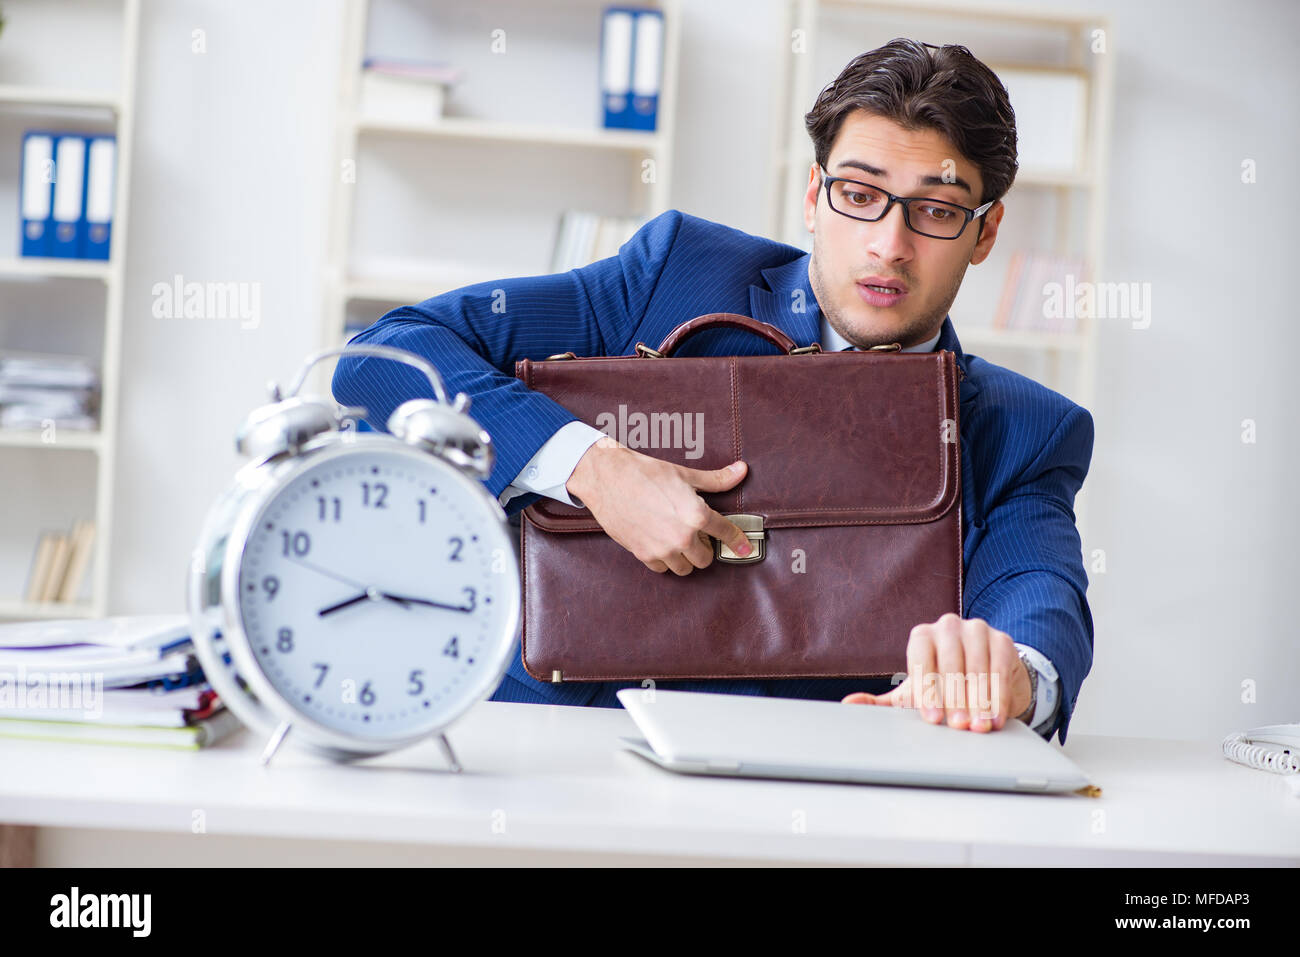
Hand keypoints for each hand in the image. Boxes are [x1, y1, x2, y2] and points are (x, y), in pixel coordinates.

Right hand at [565, 436, 752, 575]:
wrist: (608, 478)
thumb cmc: (645, 472)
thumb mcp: (684, 474)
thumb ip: (716, 479)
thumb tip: (741, 471)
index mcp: (696, 515)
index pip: (726, 533)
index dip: (738, 542)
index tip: (745, 549)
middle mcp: (682, 537)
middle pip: (705, 559)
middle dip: (704, 547)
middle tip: (696, 533)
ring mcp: (662, 549)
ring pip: (685, 568)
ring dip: (686, 557)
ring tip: (678, 539)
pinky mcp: (643, 554)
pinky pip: (662, 569)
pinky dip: (665, 560)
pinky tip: (661, 543)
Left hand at [840, 613, 1032, 732]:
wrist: (981, 674)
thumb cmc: (941, 684)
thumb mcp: (913, 692)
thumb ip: (881, 700)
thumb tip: (849, 704)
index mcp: (921, 636)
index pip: (920, 658)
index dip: (926, 689)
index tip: (931, 718)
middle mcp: (947, 626)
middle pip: (950, 661)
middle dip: (954, 698)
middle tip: (957, 726)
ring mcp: (977, 630)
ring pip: (977, 666)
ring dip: (978, 700)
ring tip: (977, 727)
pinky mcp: (1002, 640)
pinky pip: (1000, 669)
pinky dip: (999, 697)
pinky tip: (996, 718)